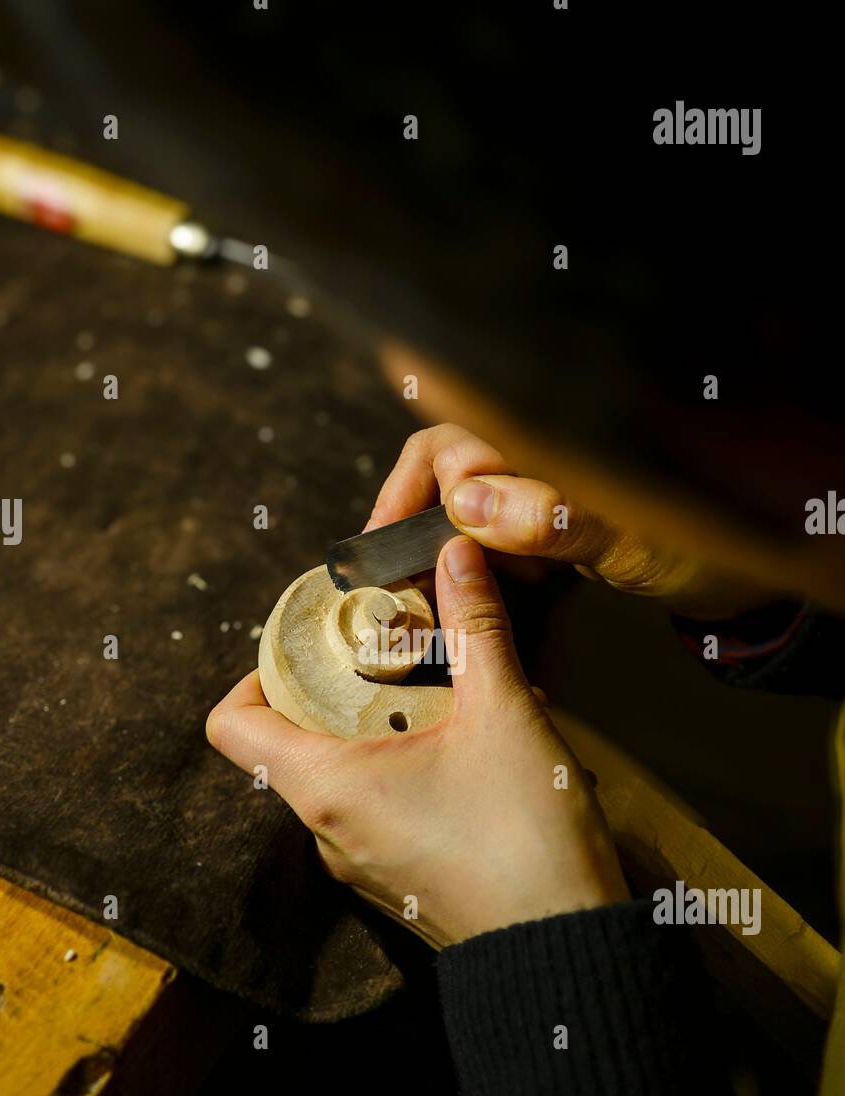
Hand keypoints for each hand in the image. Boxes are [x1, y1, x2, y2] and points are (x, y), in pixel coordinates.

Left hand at [206, 538, 627, 947]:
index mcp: (325, 787)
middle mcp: (326, 830)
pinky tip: (473, 750)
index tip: (317, 640)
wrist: (569, 952)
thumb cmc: (526, 840)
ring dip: (385, 725)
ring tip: (451, 697)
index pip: (230, 723)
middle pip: (293, 738)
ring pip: (344, 772)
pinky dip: (408, 767)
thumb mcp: (504, 716)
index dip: (257, 669)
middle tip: (399, 649)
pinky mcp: (399, 879)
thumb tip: (454, 553)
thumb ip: (475, 628)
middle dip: (343, 684)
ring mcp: (360, 862)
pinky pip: (381, 806)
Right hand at [367, 424, 776, 619]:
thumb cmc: (705, 546)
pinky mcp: (553, 532)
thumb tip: (466, 502)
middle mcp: (537, 462)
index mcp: (549, 443)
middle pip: (445, 484)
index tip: (385, 550)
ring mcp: (543, 497)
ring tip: (442, 616)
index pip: (447, 448)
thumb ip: (553, 515)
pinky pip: (496, 550)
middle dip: (419, 538)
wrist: (745, 584)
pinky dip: (485, 584)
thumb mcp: (631, 534)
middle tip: (407, 596)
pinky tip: (489, 617)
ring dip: (448, 567)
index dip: (408, 495)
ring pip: (464, 520)